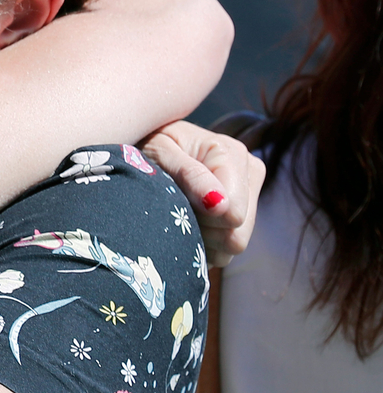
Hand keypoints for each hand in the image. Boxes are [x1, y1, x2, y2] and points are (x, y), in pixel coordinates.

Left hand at [141, 121, 264, 265]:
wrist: (144, 141)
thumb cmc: (147, 142)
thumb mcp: (158, 150)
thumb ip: (189, 174)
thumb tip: (220, 205)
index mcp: (232, 154)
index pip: (233, 213)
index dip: (203, 218)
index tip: (178, 202)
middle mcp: (249, 174)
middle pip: (237, 235)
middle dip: (203, 230)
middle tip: (176, 209)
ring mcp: (249, 196)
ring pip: (232, 245)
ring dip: (201, 238)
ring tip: (179, 213)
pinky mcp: (240, 216)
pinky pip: (225, 251)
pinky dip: (203, 244)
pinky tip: (186, 224)